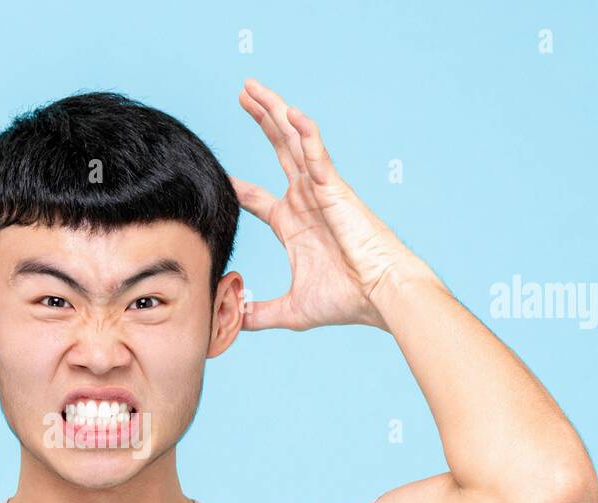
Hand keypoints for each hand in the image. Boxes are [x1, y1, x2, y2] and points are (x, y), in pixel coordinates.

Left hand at [232, 78, 438, 331]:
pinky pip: (317, 155)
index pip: (257, 198)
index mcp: (293, 224)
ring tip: (252, 88)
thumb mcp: (291, 311)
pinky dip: (305, 134)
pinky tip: (290, 112)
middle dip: (259, 122)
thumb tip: (236, 320)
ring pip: (293, 142)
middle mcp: (305, 201)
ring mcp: (320, 192)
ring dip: (273, 113)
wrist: (380, 297)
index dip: (237, 186)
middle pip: (277, 151)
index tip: (217, 176)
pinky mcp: (336, 190)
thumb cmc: (347, 300)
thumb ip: (261, 313)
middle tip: (241, 94)